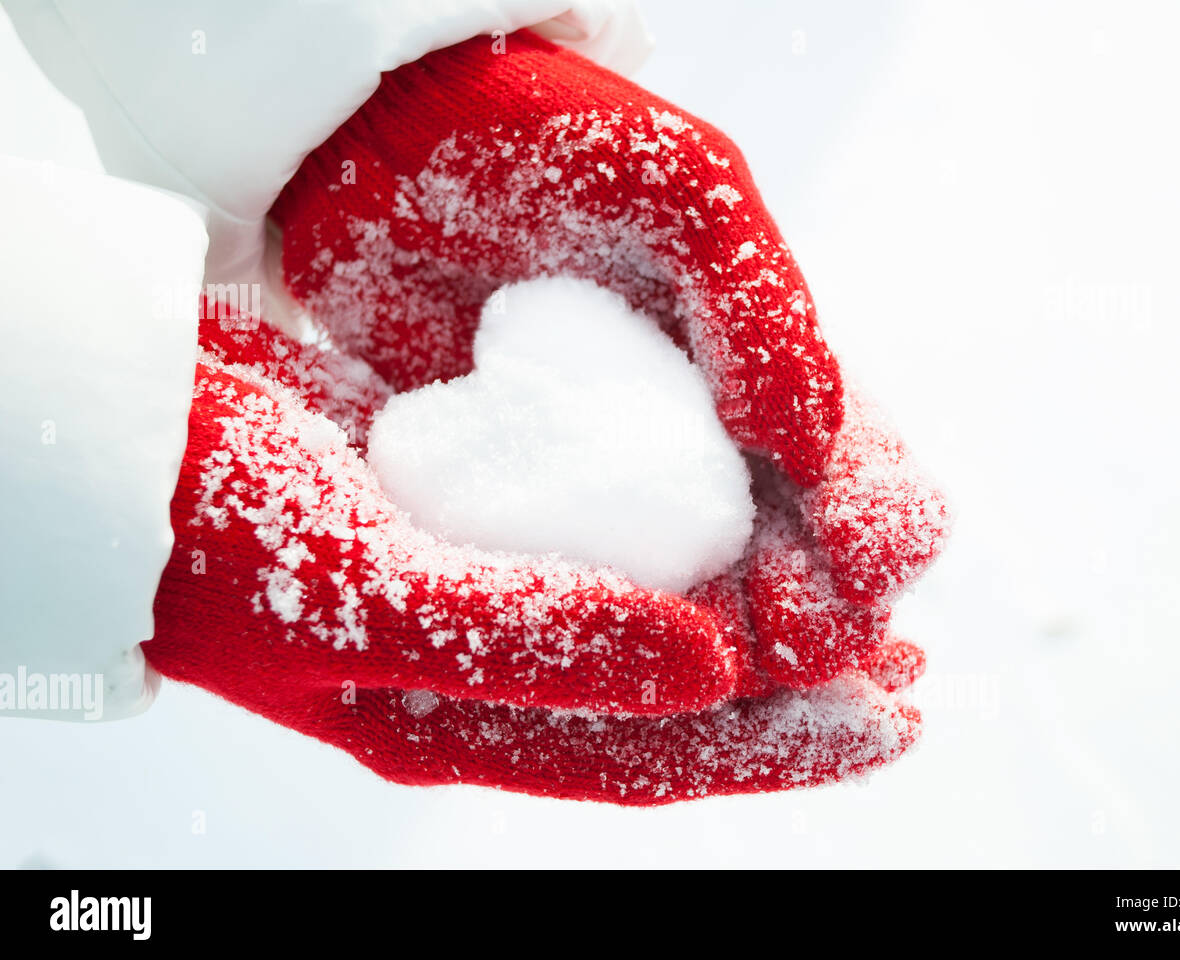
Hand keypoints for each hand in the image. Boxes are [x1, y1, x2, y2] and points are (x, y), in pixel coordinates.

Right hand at [146, 314, 927, 802]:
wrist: (118, 437)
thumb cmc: (212, 524)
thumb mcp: (364, 592)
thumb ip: (533, 636)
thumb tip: (710, 665)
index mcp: (459, 720)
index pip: (653, 756)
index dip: (778, 745)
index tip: (890, 716)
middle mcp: (484, 673)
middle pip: (668, 702)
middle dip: (791, 694)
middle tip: (906, 668)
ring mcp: (483, 598)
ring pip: (648, 622)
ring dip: (750, 611)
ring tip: (852, 600)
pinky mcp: (478, 524)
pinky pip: (605, 544)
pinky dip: (682, 535)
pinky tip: (736, 512)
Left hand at [270, 28, 948, 693]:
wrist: (389, 146)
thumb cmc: (550, 134)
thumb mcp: (681, 189)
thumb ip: (762, 305)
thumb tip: (811, 444)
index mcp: (777, 372)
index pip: (868, 479)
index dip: (877, 535)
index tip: (858, 569)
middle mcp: (714, 447)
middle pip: (802, 568)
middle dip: (822, 618)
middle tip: (794, 644)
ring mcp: (623, 486)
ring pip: (706, 600)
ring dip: (735, 652)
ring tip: (736, 677)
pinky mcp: (534, 510)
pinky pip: (591, 592)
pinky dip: (620, 635)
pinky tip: (628, 669)